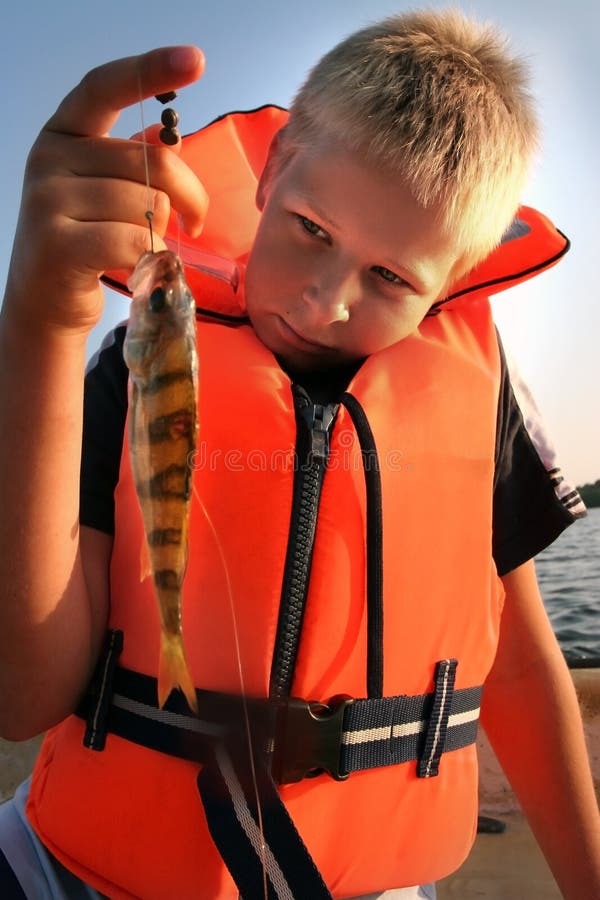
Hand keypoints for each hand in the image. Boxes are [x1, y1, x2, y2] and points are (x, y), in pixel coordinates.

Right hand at [3, 46, 207, 337]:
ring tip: (148, 250)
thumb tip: (166, 136)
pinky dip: (150, 256)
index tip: (194, 60)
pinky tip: (142, 266)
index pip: (105, 88)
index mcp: (63, 134)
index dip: (150, 69)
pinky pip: (133, 238)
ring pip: (145, 204)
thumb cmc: (86, 243)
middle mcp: (49, 158)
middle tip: (196, 222)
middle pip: (150, 161)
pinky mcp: (59, 244)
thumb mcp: (104, 192)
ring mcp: (48, 199)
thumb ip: (131, 163)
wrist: (45, 302)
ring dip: (162, 233)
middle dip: (189, 195)